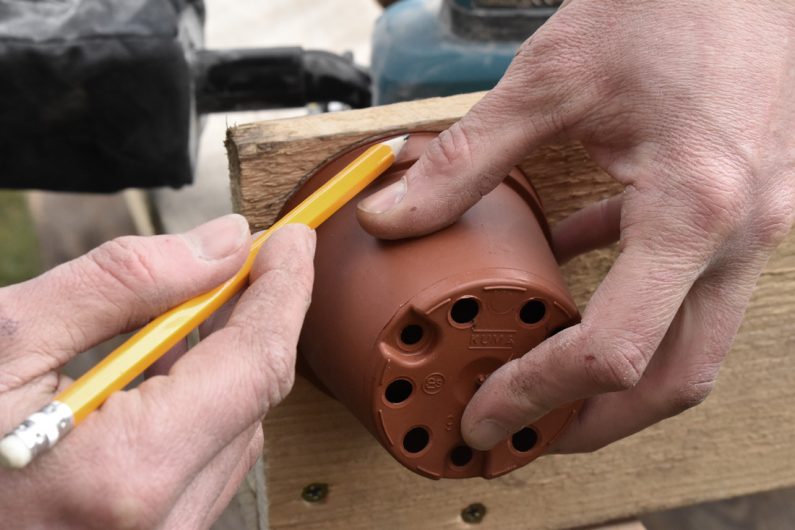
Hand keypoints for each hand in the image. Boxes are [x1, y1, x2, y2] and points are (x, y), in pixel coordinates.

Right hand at [0, 215, 314, 528]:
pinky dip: (195, 413)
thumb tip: (223, 244)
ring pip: (236, 433)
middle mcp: (163, 523)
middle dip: (251, 322)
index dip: (283, 291)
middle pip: (253, 398)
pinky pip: (204, 467)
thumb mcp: (2, 341)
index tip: (293, 242)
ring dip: (219, 369)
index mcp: (129, 471)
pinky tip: (151, 386)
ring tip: (170, 329)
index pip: (256, 363)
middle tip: (238, 267)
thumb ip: (122, 284)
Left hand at [357, 0, 794, 451]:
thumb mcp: (549, 83)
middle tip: (522, 433)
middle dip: (595, 422)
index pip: (615, 350)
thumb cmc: (667, 4)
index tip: (487, 419)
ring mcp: (753, 225)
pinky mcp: (741, 206)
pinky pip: (683, 282)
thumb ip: (464, 161)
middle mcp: (738, 232)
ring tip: (539, 376)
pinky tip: (568, 281)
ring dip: (614, 375)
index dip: (541, 397)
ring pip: (689, 341)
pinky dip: (626, 299)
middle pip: (675, 376)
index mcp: (694, 207)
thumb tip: (393, 214)